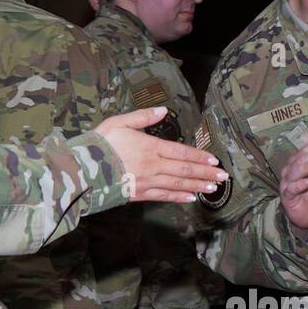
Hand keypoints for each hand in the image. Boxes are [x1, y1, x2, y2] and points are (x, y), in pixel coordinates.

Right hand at [97, 107, 228, 202]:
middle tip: (223, 176)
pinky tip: (191, 198)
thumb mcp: (120, 122)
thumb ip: (143, 117)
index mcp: (150, 147)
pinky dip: (179, 197)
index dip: (199, 156)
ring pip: (178, 184)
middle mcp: (153, 166)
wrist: (84, 170)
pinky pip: (164, 196)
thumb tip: (163, 110)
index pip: (181, 151)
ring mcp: (148, 182)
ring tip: (213, 188)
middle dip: (206, 173)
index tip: (214, 160)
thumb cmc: (100, 143)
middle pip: (185, 170)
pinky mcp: (140, 194)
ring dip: (198, 186)